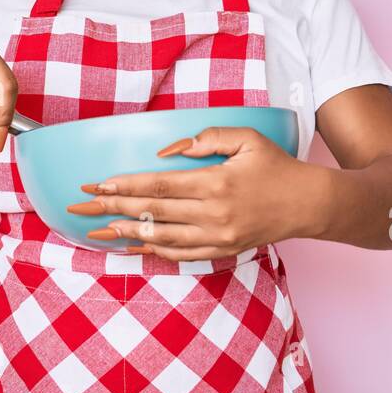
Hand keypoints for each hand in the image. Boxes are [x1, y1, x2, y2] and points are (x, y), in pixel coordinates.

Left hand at [67, 126, 315, 261]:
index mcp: (217, 182)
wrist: (308, 204)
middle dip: (115, 208)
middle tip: (83, 205)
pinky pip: (181, 255)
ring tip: (100, 228)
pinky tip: (134, 245)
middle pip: (153, 212)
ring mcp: (219, 237)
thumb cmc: (276, 165)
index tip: (98, 182)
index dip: (126, 185)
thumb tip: (167, 150)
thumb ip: (207, 138)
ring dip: (128, 233)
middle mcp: (215, 213)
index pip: (160, 185)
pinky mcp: (223, 251)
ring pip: (162, 238)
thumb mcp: (246, 138)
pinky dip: (154, 250)